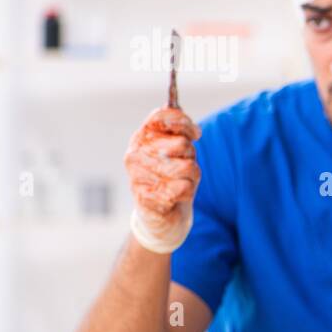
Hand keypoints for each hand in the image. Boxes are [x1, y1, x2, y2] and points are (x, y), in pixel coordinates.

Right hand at [124, 106, 200, 246]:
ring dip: (191, 176)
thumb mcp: (176, 151)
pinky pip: (184, 188)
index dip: (184, 122)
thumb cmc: (171, 178)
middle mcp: (135, 154)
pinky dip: (187, 192)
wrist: (160, 215)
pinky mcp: (146, 198)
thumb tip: (184, 116)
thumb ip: (178, 131)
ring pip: (186, 167)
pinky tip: (175, 196)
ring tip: (179, 182)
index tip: (196, 134)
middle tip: (181, 167)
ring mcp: (138, 176)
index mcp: (141, 138)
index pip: (160, 117)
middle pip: (181, 144)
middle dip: (190, 156)